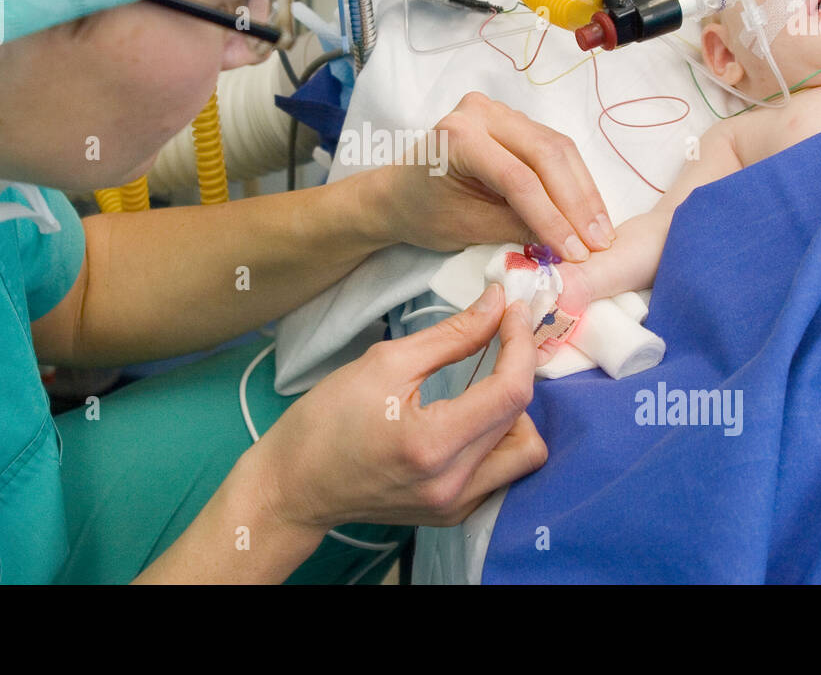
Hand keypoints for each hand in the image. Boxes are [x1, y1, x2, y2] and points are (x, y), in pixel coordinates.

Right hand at [254, 284, 546, 529]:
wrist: (295, 485)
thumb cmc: (327, 419)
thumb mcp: (385, 363)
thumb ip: (451, 335)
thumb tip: (496, 305)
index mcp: (434, 444)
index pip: (511, 392)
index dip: (521, 345)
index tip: (513, 312)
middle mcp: (454, 484)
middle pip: (524, 421)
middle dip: (518, 372)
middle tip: (498, 343)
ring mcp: (456, 506)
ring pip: (524, 454)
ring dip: (514, 413)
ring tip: (481, 387)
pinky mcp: (454, 515)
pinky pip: (503, 474)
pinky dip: (498, 440)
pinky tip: (469, 418)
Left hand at [368, 92, 614, 260]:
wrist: (398, 194)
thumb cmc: (424, 213)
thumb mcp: (470, 228)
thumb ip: (520, 229)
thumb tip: (572, 245)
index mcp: (459, 136)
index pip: (519, 178)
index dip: (553, 218)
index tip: (578, 253)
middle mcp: (480, 112)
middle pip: (546, 155)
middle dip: (578, 204)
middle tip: (600, 243)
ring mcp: (498, 111)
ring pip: (557, 149)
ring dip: (584, 192)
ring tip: (602, 232)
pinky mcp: (513, 119)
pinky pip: (552, 148)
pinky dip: (574, 180)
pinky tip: (589, 211)